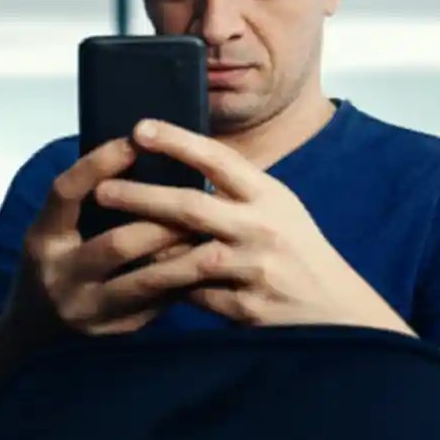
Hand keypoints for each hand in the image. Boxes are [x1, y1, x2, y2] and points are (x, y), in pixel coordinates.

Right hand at [1, 137, 206, 344]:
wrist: (36, 323)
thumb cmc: (57, 256)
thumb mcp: (56, 226)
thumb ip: (86, 199)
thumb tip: (139, 151)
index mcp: (42, 238)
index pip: (65, 194)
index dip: (98, 165)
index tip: (133, 142)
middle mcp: (59, 275)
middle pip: (115, 245)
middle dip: (160, 223)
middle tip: (200, 202)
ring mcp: (86, 308)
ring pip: (142, 283)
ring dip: (183, 262)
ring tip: (218, 246)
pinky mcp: (112, 329)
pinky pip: (154, 306)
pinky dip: (182, 286)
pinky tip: (208, 274)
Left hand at [92, 119, 414, 335]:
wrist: (336, 311)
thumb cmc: (297, 251)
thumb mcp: (278, 208)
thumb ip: (235, 191)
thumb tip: (180, 161)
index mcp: (269, 196)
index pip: (219, 159)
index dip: (177, 141)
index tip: (140, 128)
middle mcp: (262, 228)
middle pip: (191, 208)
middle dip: (142, 197)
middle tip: (102, 189)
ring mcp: (253, 269)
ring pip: (186, 257)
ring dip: (145, 248)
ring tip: (108, 239)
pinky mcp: (245, 307)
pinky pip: (193, 295)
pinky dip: (165, 287)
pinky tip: (137, 279)